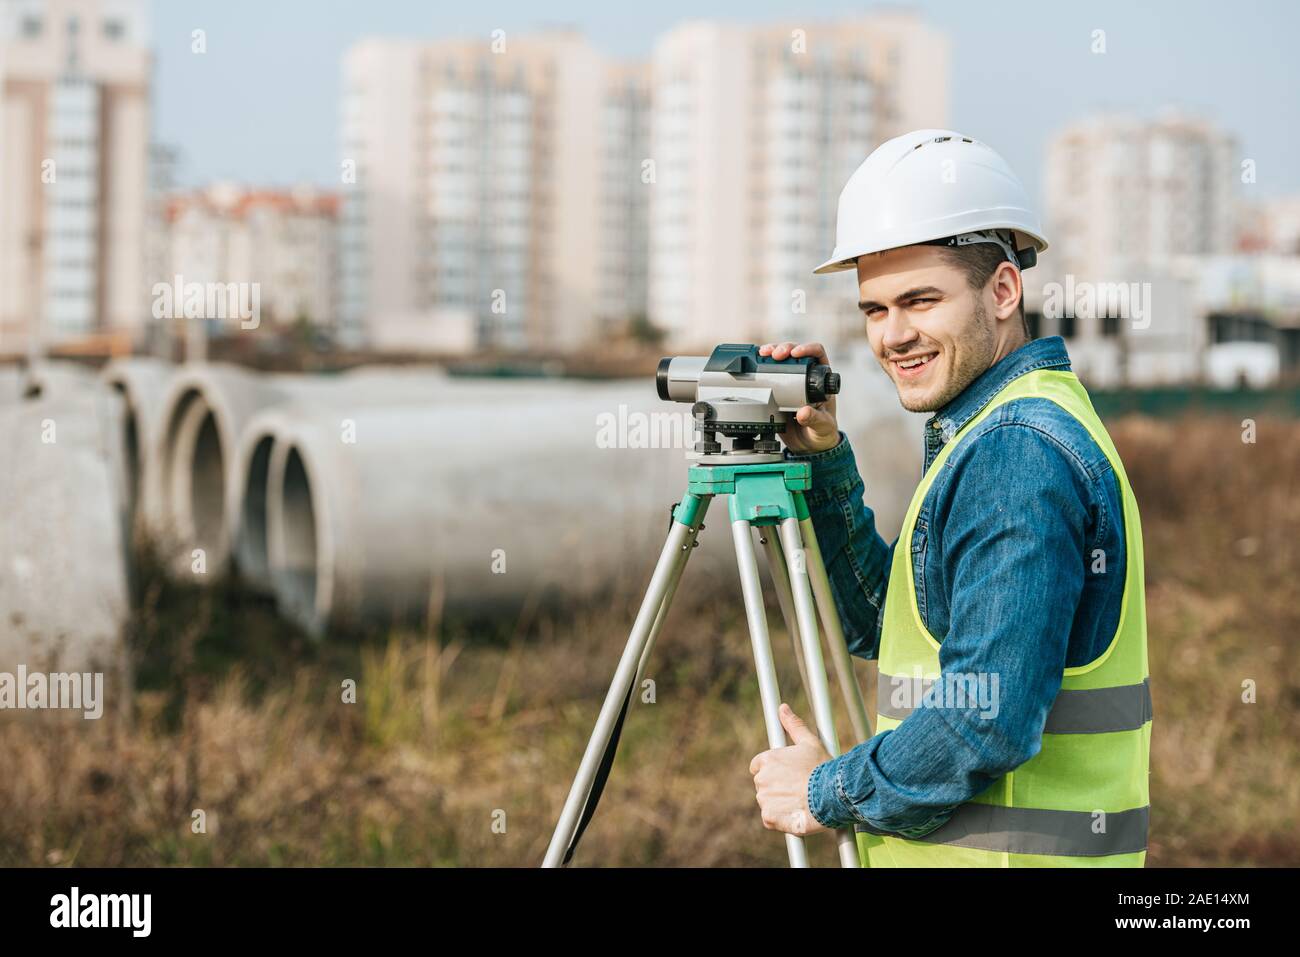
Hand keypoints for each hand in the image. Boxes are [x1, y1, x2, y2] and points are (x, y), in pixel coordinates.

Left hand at [749, 703, 831, 835]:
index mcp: (767, 759)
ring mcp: (765, 799)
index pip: (758, 766)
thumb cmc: (823, 767)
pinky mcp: (769, 817)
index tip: (786, 775)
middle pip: (763, 784)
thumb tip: (783, 708)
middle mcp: (762, 778)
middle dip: (776, 787)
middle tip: (798, 788)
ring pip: (767, 802)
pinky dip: (780, 819)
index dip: (773, 771)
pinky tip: (795, 813)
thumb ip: (793, 725)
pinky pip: (770, 819)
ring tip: (800, 801)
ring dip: (780, 803)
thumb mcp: (809, 742)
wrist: (833, 794)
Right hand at [757, 341, 840, 453]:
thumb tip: (803, 412)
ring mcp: (790, 382)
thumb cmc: (822, 432)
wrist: (808, 445)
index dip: (807, 349)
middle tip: (776, 355)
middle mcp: (806, 377)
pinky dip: (761, 365)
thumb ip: (815, 419)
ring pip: (781, 359)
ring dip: (771, 352)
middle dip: (785, 348)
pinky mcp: (776, 390)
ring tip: (763, 353)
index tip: (796, 355)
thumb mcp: (822, 426)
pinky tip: (755, 362)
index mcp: (821, 380)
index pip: (817, 354)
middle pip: (796, 352)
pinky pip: (769, 373)